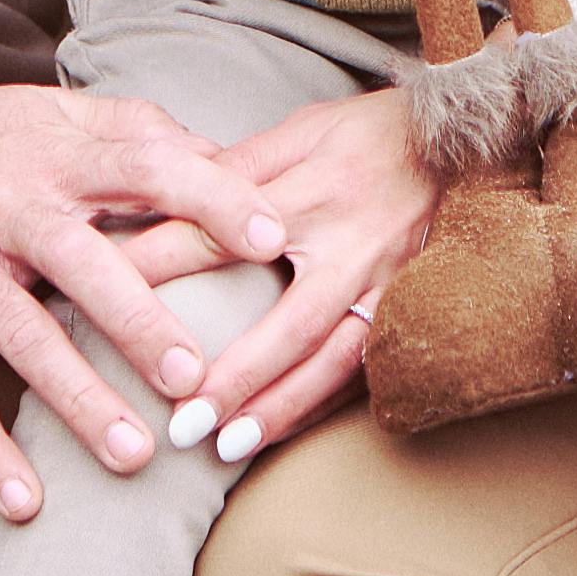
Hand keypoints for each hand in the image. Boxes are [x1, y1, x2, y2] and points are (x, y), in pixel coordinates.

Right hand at [0, 76, 288, 524]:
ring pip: (23, 338)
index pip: (144, 162)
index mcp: (52, 152)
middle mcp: (6, 205)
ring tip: (135, 456)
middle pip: (82, 263)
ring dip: (79, 401)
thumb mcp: (45, 114)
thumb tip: (224, 158)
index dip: (210, 195)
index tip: (271, 236)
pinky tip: (27, 500)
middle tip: (196, 375)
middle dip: (140, 321)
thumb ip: (130, 132)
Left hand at [112, 85, 441, 460]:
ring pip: (333, 361)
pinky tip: (281, 433)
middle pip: (290, 321)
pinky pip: (366, 370)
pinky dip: (322, 405)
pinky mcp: (411, 309)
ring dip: (280, 408)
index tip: (103, 290)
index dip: (160, 262)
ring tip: (226, 447)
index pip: (223, 231)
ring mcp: (388, 285)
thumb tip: (170, 197)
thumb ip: (243, 167)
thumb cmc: (376, 131)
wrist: (473, 140)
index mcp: (315, 189)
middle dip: (235, 377)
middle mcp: (352, 245)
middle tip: (179, 421)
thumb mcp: (306, 128)